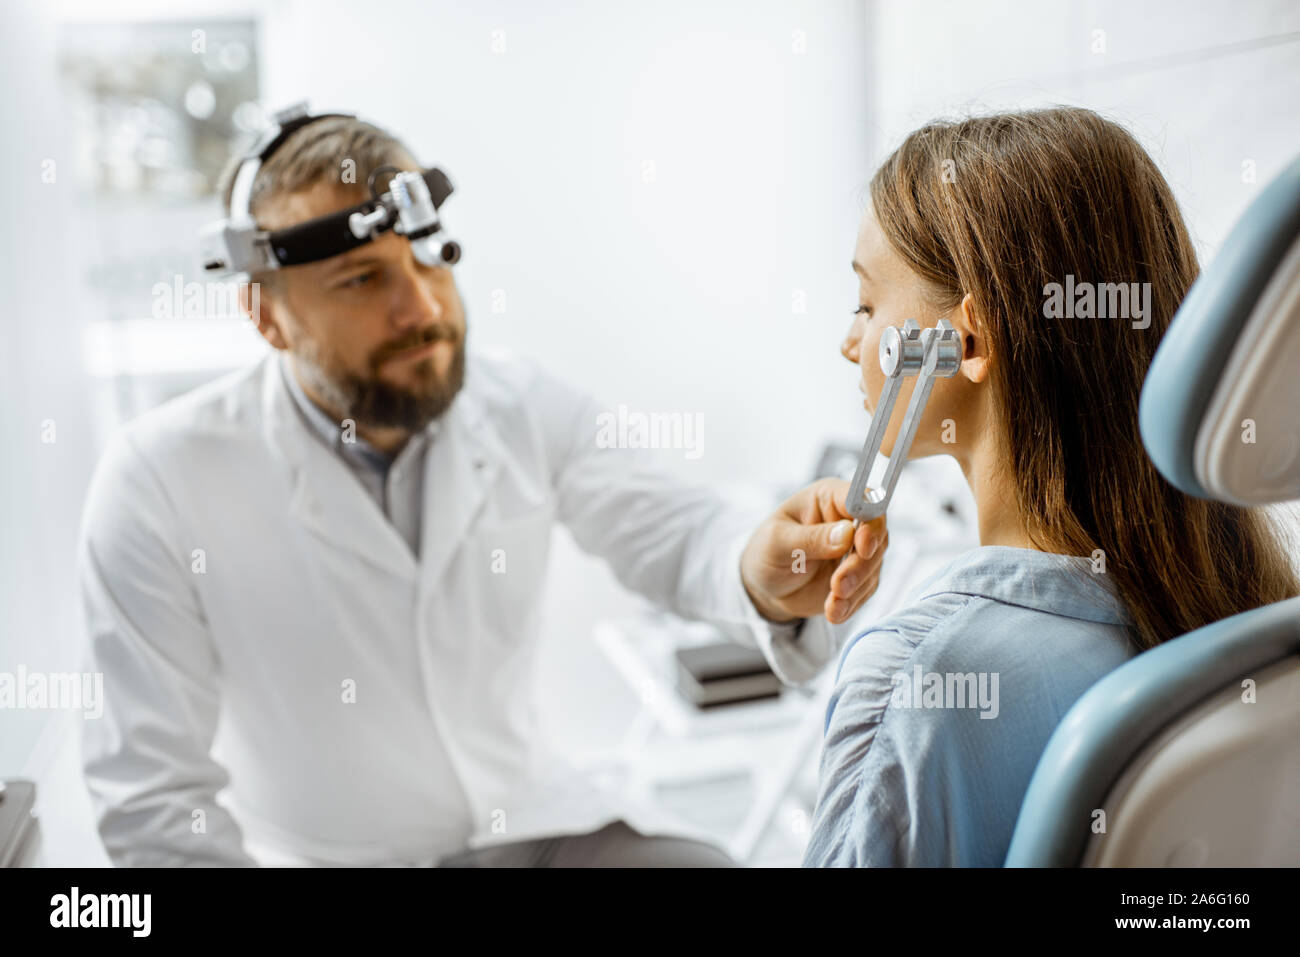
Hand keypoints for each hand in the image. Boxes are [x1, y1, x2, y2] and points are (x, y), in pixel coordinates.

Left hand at [740, 477, 887, 625]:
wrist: (764, 586)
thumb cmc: (766, 552)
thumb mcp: (778, 542)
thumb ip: (811, 538)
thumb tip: (846, 533)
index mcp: (829, 498)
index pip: (863, 500)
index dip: (869, 522)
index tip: (862, 546)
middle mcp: (849, 520)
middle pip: (876, 536)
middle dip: (861, 564)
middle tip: (839, 586)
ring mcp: (856, 549)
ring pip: (874, 564)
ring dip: (856, 587)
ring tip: (832, 603)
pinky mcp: (859, 575)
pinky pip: (867, 588)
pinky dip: (852, 603)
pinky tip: (834, 612)